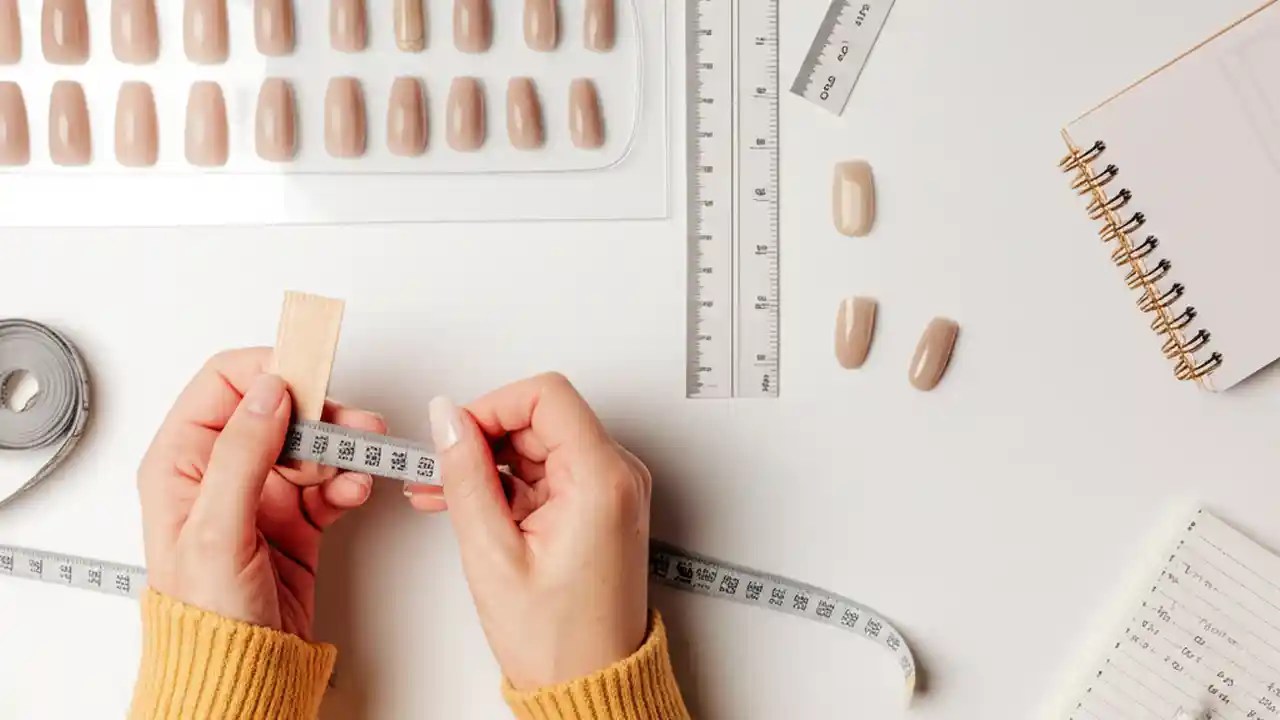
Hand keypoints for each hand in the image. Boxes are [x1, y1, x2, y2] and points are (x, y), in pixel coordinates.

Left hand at [137, 348, 385, 639]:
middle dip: (320, 410)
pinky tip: (354, 491)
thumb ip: (241, 455)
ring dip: (341, 445)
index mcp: (182, 460)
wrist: (241, 672)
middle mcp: (220, 470)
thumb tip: (268, 394)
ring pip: (311, 442)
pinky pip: (330, 480)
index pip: (225, 383)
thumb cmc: (206, 615)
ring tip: (361, 459)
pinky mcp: (295, 517)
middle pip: (279, 407)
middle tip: (352, 421)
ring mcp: (261, 493)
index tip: (314, 372)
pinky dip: (348, 481)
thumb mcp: (216, 530)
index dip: (271, 370)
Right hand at [406, 373, 651, 689]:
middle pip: (542, 417)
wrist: (590, 685)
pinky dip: (509, 485)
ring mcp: (612, 491)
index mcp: (603, 479)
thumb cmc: (560, 640)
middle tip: (442, 471)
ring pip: (540, 444)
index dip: (492, 405)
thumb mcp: (492, 553)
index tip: (457, 433)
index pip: (546, 394)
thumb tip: (448, 420)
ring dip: (490, 464)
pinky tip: (472, 508)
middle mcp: (618, 476)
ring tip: (445, 495)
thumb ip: (466, 476)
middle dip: (485, 438)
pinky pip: (549, 473)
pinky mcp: (600, 506)